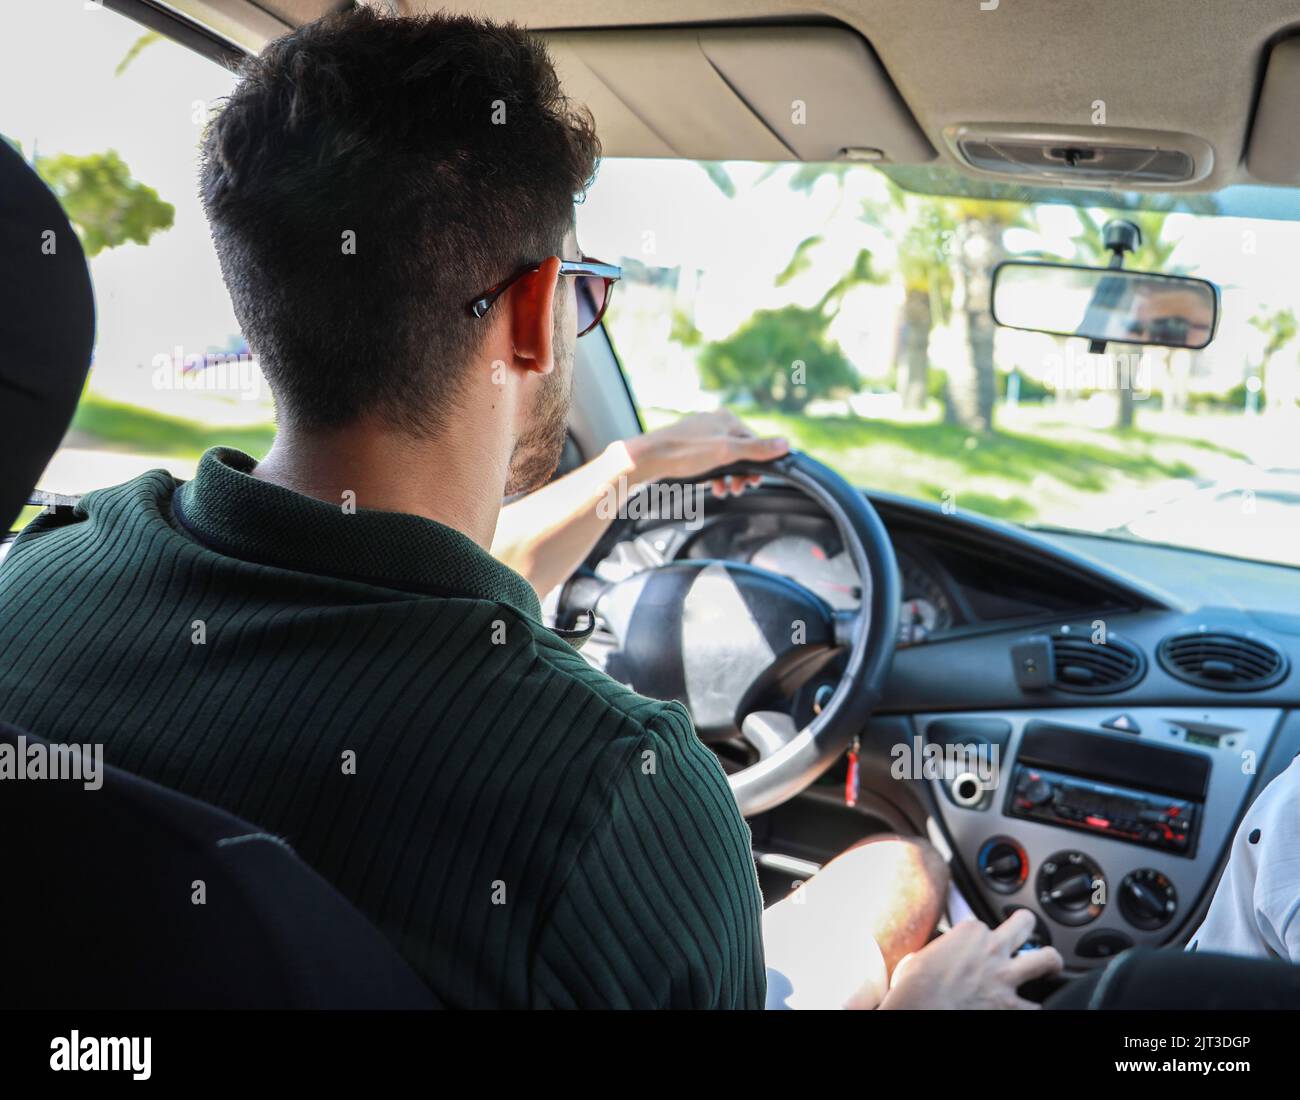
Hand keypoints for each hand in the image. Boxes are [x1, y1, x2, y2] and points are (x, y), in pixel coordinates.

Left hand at [623, 410, 788, 497]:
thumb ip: (757, 449)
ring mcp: (701, 435)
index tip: (755, 480)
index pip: (754, 441)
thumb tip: (785, 444)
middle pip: (740, 451)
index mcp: (726, 419)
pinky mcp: (689, 448)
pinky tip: (712, 486)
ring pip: (724, 459)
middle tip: (740, 488)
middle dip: (742, 472)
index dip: (757, 462)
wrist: (649, 458)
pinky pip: (709, 463)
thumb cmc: (685, 451)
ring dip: (728, 477)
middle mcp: (714, 423)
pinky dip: (714, 475)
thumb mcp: (726, 452)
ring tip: (725, 490)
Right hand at [877, 910, 1062, 1009]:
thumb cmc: (914, 986)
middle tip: (1027, 933)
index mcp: (968, 932)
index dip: (980, 936)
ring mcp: (1006, 977)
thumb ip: (939, 951)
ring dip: (1049, 963)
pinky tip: (1032, 1005)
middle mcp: (992, 949)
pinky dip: (1034, 1005)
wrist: (920, 1009)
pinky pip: (1037, 1005)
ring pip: (1047, 959)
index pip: (983, 923)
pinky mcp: (1012, 1006)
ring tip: (1050, 968)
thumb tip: (938, 958)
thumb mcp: (920, 956)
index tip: (975, 944)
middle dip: (1027, 926)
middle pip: (1024, 923)